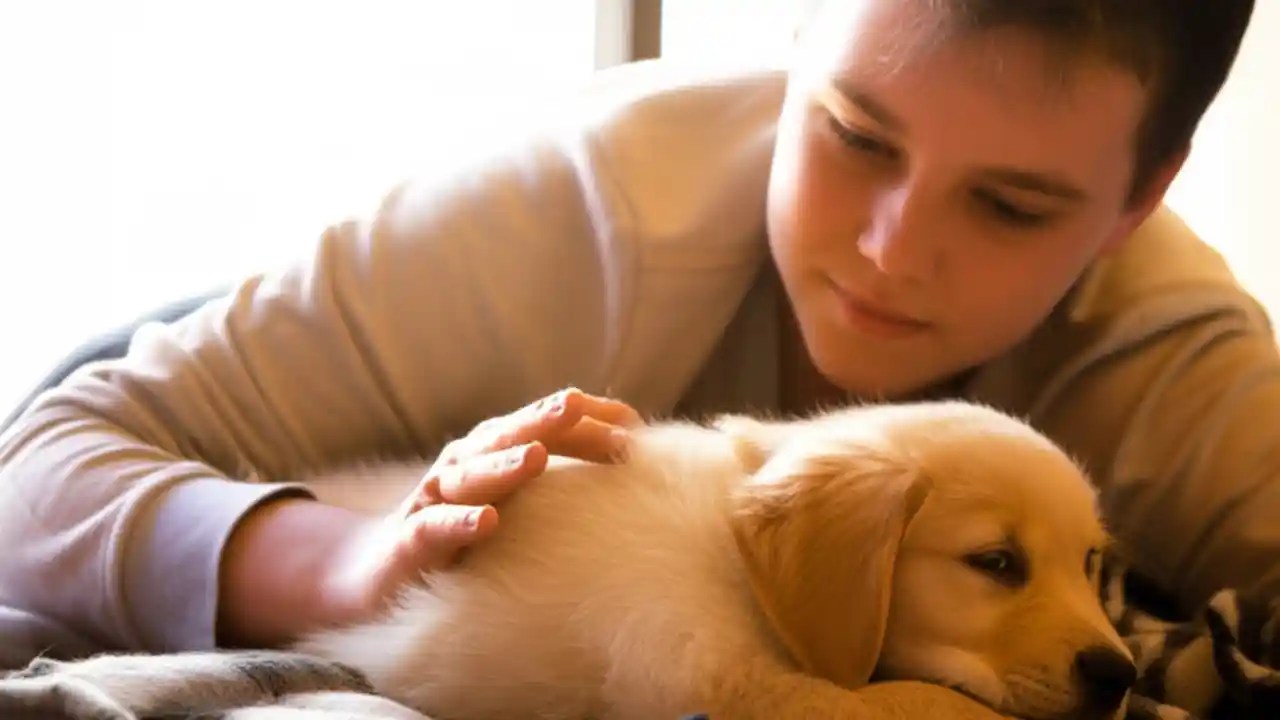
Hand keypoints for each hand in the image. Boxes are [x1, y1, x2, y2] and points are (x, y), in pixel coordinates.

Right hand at [321, 387, 641, 621]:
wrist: (378, 577)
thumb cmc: (460, 536)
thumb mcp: (513, 506)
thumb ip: (560, 485)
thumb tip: (633, 464)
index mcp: (493, 455)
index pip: (543, 430)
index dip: (585, 423)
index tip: (632, 423)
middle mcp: (462, 468)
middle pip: (504, 438)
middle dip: (541, 421)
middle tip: (575, 406)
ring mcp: (432, 504)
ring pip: (469, 477)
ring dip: (502, 465)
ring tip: (536, 456)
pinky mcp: (406, 545)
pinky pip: (432, 531)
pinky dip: (457, 523)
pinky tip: (486, 521)